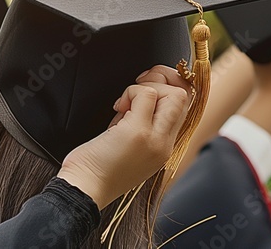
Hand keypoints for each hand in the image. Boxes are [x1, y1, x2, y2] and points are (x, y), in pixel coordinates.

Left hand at [57, 65, 191, 209]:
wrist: (85, 189)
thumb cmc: (100, 166)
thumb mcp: (129, 142)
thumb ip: (142, 120)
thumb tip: (145, 92)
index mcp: (165, 146)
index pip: (185, 106)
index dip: (170, 87)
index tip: (148, 87)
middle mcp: (165, 143)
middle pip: (184, 97)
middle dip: (162, 80)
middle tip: (138, 87)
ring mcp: (155, 139)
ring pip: (173, 94)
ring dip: (145, 87)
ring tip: (126, 102)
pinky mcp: (138, 133)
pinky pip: (146, 94)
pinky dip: (131, 91)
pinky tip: (118, 107)